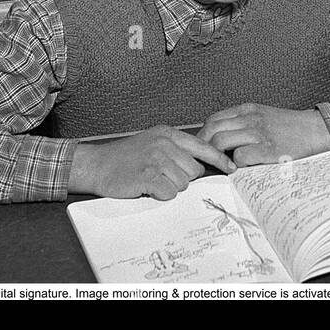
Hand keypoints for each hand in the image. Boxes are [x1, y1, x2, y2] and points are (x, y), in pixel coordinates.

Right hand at [70, 127, 234, 199]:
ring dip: (169, 188)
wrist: (97, 165)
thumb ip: (175, 149)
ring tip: (152, 181)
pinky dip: (160, 195)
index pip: (202, 146)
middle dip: (183, 179)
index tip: (232, 168)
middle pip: (194, 170)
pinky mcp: (147, 176)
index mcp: (168, 134)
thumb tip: (199, 165)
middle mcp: (164, 144)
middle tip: (162, 177)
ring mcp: (155, 159)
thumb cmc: (125, 157)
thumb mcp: (152, 142)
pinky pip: (169, 192)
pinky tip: (148, 188)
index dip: (219, 159)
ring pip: (182, 184)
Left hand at [196, 103, 329, 167]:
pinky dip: (238, 166)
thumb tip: (219, 140)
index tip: (203, 149)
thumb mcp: (263, 117)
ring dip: (219, 158)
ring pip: (221, 142)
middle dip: (206, 148)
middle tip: (209, 162)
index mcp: (248, 110)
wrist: (316, 131)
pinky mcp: (267, 149)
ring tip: (225, 167)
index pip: (213, 120)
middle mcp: (250, 118)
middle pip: (212, 131)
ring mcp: (258, 133)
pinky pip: (240, 157)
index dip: (204, 136)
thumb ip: (243, 124)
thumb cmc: (289, 128)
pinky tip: (244, 170)